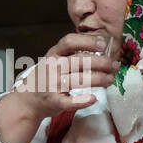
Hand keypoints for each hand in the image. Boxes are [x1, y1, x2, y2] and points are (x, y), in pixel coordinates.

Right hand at [0, 33, 117, 142]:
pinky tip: (93, 98)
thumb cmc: (47, 77)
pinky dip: (83, 101)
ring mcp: (52, 84)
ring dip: (99, 79)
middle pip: (79, 61)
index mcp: (53, 53)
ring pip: (79, 80)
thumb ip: (72, 53)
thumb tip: (101, 46)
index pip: (70, 41)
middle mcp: (52, 67)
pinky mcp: (54, 101)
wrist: (28, 99)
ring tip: (110, 80)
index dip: (87, 41)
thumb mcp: (54, 60)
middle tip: (114, 65)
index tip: (103, 43)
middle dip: (101, 62)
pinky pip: (70, 101)